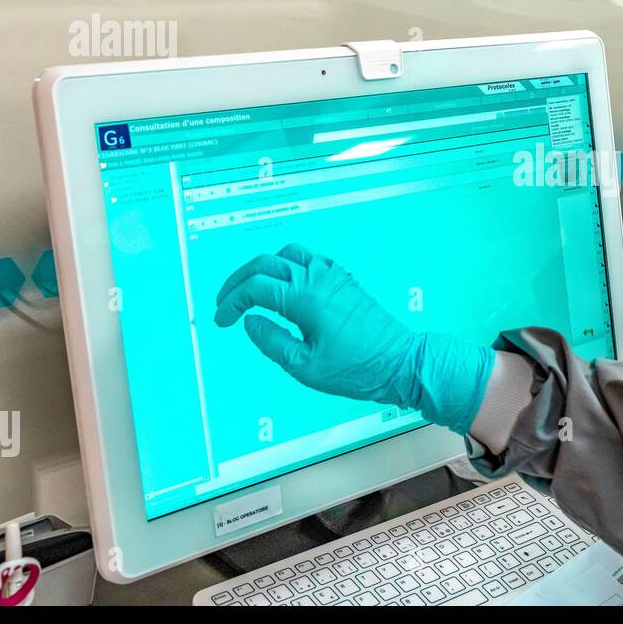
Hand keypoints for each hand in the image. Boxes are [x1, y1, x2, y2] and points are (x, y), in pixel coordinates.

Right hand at [213, 243, 494, 433]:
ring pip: (288, 254)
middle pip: (265, 264)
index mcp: (306, 298)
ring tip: (251, 290)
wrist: (400, 363)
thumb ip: (271, 341)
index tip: (222, 320)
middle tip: (226, 302)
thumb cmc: (358, 369)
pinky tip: (284, 286)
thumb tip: (249, 322)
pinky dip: (289, 266)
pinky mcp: (345, 280)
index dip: (231, 303)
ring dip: (264, 268)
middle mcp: (319, 278)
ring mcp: (334, 275)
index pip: (255, 288)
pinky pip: (310, 259)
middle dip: (239, 281)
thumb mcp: (304, 366)